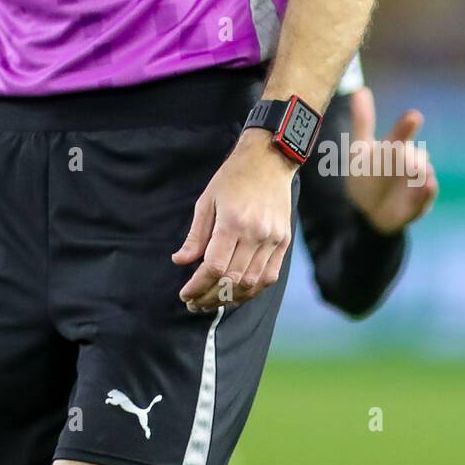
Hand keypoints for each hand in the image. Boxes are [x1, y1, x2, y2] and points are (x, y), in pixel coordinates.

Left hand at [172, 129, 297, 311]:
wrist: (269, 161)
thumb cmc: (233, 178)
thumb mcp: (206, 200)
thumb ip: (196, 235)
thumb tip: (180, 261)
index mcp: (233, 222)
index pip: (214, 267)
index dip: (197, 286)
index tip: (185, 294)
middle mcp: (255, 234)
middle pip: (232, 279)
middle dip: (210, 297)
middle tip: (194, 303)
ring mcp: (273, 240)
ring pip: (252, 283)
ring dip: (230, 298)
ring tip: (212, 301)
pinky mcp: (284, 242)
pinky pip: (269, 276)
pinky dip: (253, 290)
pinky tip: (237, 294)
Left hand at [345, 87, 437, 234]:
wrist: (368, 209)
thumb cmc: (367, 173)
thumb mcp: (361, 149)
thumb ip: (363, 121)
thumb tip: (360, 89)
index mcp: (396, 146)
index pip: (401, 133)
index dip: (406, 126)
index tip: (414, 115)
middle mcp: (411, 161)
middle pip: (414, 154)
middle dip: (407, 156)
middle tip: (399, 157)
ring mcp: (417, 181)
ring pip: (423, 172)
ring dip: (417, 172)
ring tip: (407, 175)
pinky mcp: (420, 203)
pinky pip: (426, 195)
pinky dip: (426, 192)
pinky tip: (426, 185)